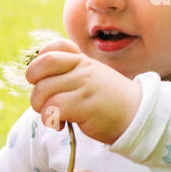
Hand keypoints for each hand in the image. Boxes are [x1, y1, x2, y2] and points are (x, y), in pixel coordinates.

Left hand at [26, 38, 141, 144]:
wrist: (137, 115)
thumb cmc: (110, 100)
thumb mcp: (94, 77)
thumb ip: (72, 73)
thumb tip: (41, 81)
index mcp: (84, 60)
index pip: (55, 47)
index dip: (40, 61)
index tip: (44, 78)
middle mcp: (83, 69)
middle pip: (42, 66)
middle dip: (33, 84)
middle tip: (42, 99)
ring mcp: (84, 85)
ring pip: (43, 90)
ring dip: (40, 107)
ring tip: (53, 115)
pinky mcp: (84, 105)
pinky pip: (52, 108)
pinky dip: (49, 119)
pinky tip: (60, 124)